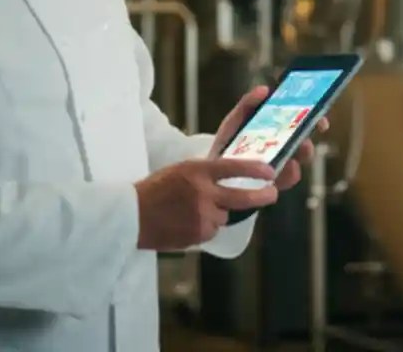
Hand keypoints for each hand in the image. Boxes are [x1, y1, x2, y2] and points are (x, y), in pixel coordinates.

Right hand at [134, 157, 277, 250]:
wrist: (130, 216)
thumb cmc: (154, 191)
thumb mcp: (180, 171)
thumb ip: (204, 175)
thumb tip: (229, 179)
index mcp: (197, 171)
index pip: (233, 167)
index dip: (255, 169)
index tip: (270, 171)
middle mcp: (203, 193)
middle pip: (242, 197)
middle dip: (262, 196)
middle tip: (272, 194)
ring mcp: (202, 215)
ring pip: (225, 216)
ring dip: (218, 214)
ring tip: (196, 210)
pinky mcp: (198, 234)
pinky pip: (212, 230)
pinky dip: (206, 227)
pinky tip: (188, 223)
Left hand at [211, 85, 330, 192]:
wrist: (213, 168)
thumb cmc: (229, 140)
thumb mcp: (236, 119)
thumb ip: (248, 104)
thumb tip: (265, 89)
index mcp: (279, 130)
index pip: (304, 124)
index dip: (316, 121)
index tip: (321, 121)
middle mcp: (284, 148)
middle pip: (305, 145)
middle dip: (307, 143)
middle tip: (304, 141)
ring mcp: (279, 167)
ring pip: (298, 163)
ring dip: (295, 162)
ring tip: (291, 159)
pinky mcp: (272, 184)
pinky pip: (285, 181)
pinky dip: (286, 176)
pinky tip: (279, 172)